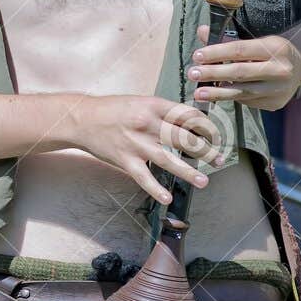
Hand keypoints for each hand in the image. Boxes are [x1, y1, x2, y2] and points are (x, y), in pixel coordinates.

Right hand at [68, 95, 225, 204]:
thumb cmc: (113, 109)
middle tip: (218, 159)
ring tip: (203, 181)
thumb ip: (163, 111)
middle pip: (184, 139)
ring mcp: (136, 143)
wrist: (82, 119)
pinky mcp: (125, 160)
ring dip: (189, 172)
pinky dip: (156, 189)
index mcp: (153, 105)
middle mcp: (147, 123)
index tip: (215, 135)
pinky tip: (168, 198)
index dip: (206, 126)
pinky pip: (144, 177)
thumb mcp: (140, 101)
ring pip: (169, 160)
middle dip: (205, 150)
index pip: (188, 115)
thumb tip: (191, 122)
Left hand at [186, 24, 300, 111]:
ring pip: (242, 92)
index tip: (197, 56)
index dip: (217, 53)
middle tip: (192, 74)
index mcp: (275, 48)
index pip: (240, 50)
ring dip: (217, 92)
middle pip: (240, 72)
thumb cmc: (270, 50)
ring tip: (198, 93)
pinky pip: (247, 101)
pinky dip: (231, 97)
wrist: (299, 66)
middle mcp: (280, 70)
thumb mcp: (255, 39)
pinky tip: (216, 96)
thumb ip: (227, 38)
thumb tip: (202, 31)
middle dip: (213, 73)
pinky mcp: (275, 103)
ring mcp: (279, 89)